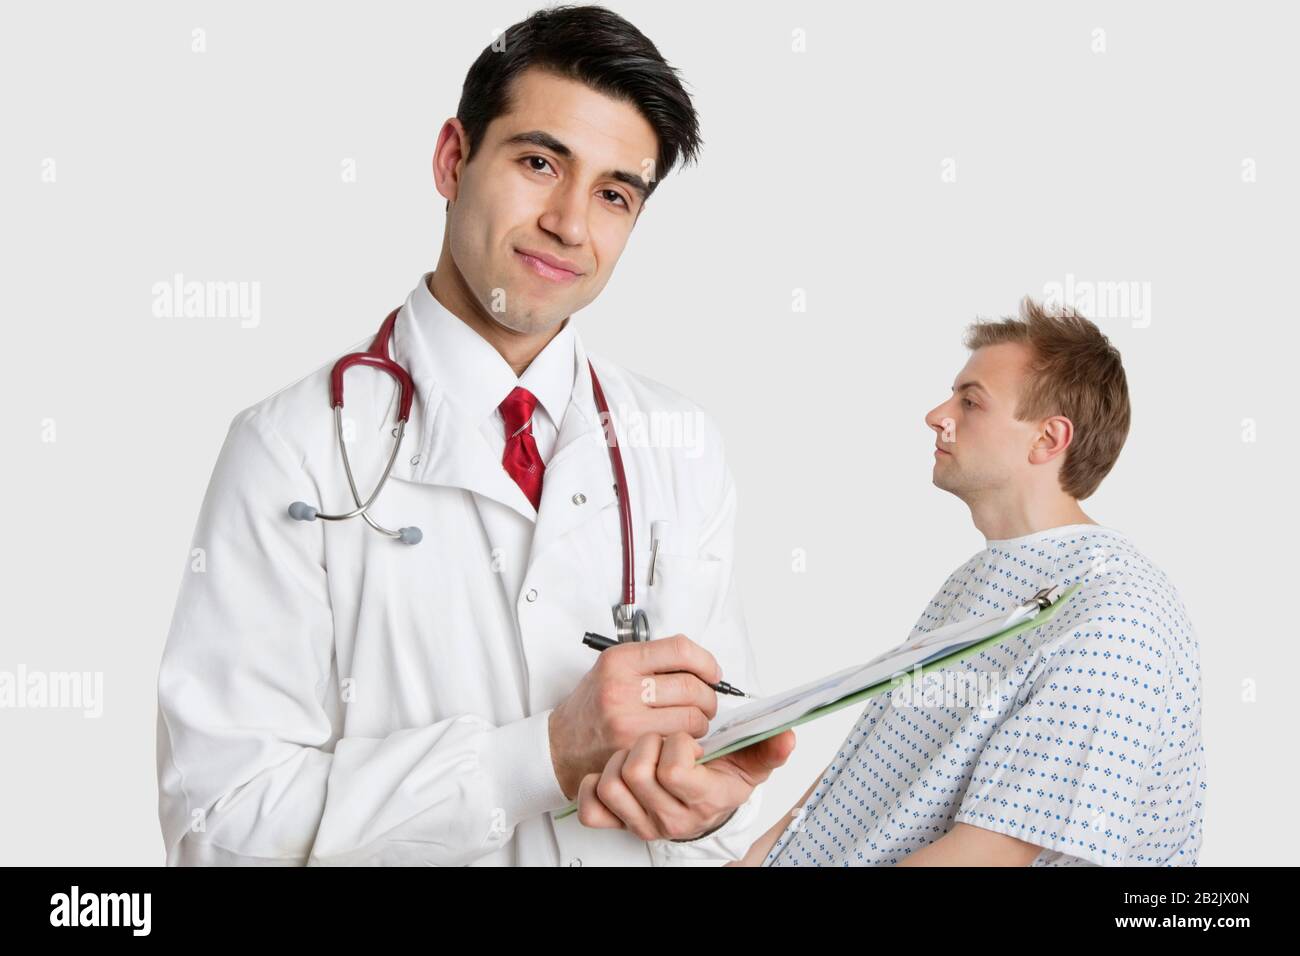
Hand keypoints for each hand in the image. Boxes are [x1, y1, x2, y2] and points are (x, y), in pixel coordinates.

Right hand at [548, 635, 722, 799]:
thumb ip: (654, 663)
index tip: (712, 674)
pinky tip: (679, 740)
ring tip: (690, 724)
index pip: (681, 650)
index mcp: (620, 660)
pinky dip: (689, 743)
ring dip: (701, 722)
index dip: (706, 662)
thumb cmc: (594, 706)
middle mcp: (621, 688)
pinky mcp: (634, 750)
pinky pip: (680, 742)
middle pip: (692, 687)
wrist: (561, 745)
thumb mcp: (614, 669)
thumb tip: (704, 667)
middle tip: (704, 704)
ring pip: (693, 717)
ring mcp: (627, 721)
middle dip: (708, 697)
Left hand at [575, 728, 795, 840]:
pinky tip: (612, 771)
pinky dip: (594, 785)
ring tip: (640, 751)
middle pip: (637, 771)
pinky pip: (591, 808)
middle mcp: (670, 818)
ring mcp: (642, 823)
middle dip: (648, 741)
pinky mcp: (618, 824)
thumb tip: (786, 736)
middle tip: (661, 739)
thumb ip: (768, 750)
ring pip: (612, 782)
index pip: (674, 769)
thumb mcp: (749, 765)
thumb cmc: (719, 782)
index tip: (687, 737)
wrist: (701, 812)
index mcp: (703, 801)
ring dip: (621, 758)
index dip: (677, 743)